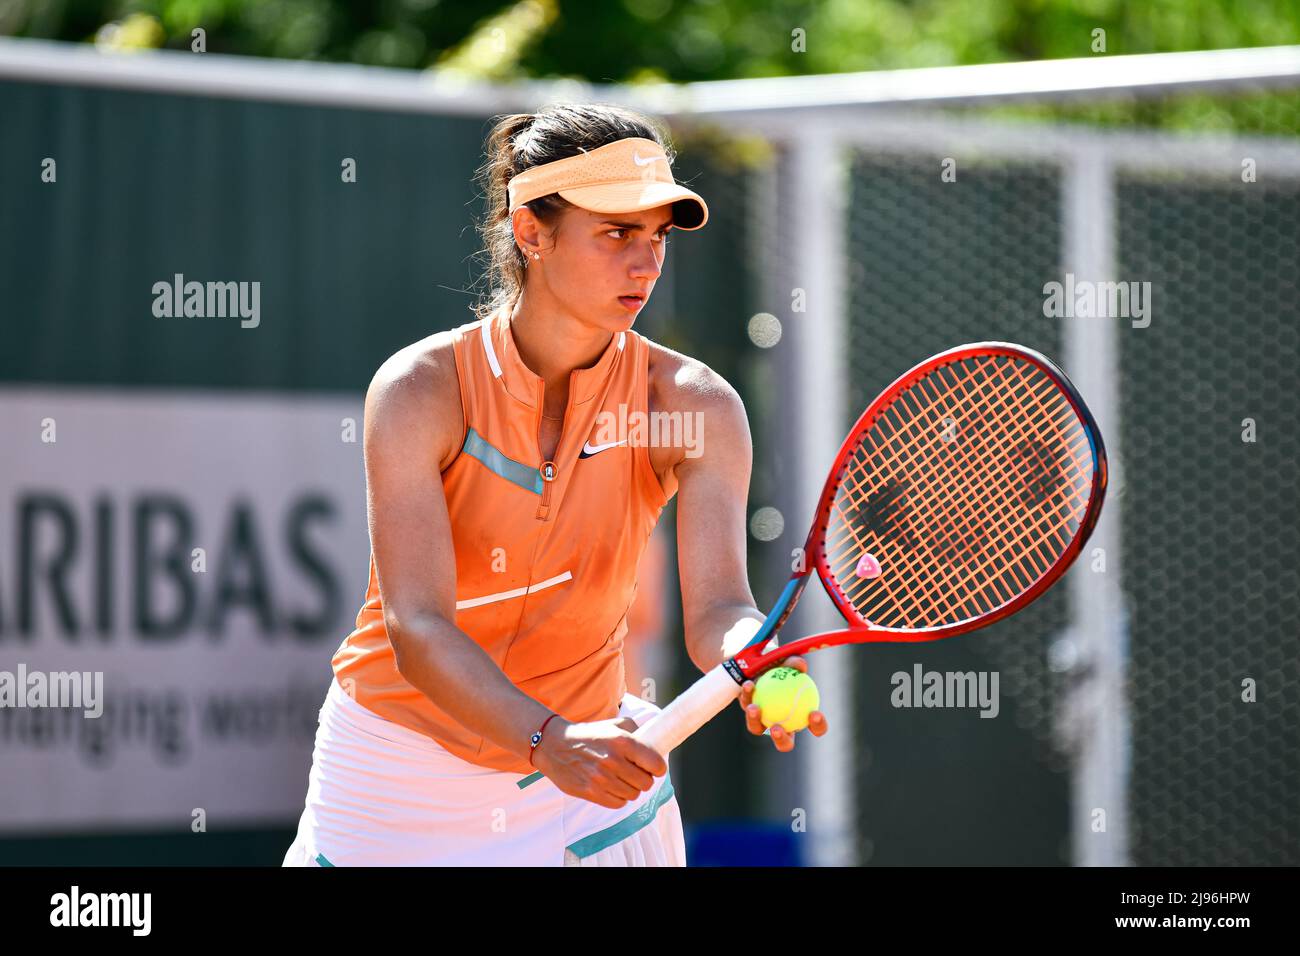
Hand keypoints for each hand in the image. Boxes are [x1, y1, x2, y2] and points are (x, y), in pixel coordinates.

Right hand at [531, 716, 667, 808]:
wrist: (554, 745)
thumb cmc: (588, 735)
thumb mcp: (613, 724)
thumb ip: (636, 731)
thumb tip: (654, 743)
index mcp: (622, 741)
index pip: (656, 764)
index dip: (658, 768)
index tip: (654, 768)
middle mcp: (613, 761)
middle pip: (646, 783)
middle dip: (644, 779)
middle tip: (635, 773)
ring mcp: (601, 779)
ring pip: (633, 795)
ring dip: (630, 789)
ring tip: (621, 779)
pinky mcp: (591, 792)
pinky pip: (618, 803)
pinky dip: (618, 797)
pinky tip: (612, 787)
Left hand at [737, 655, 828, 751]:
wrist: (763, 662)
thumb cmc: (783, 666)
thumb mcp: (789, 662)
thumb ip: (795, 663)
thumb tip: (800, 665)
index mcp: (801, 717)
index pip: (816, 728)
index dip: (818, 726)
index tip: (814, 713)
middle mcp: (782, 724)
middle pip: (784, 743)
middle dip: (781, 740)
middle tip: (777, 728)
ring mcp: (762, 721)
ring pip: (757, 729)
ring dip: (755, 720)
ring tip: (755, 708)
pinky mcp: (748, 711)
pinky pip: (747, 706)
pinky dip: (747, 696)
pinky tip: (748, 685)